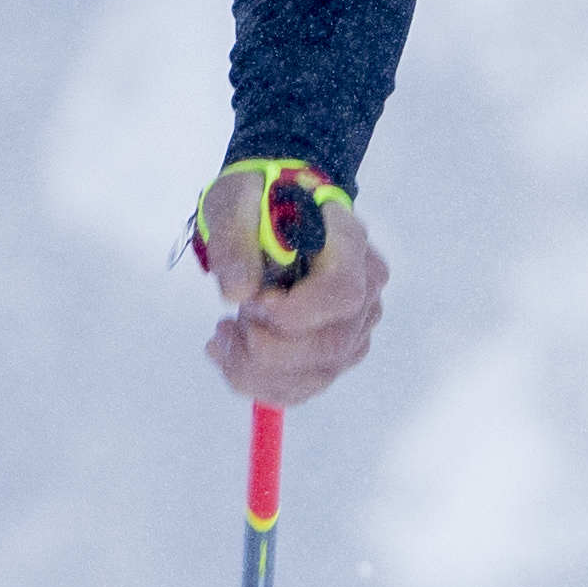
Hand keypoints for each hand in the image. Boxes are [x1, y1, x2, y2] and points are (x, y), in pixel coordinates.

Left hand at [186, 162, 384, 409]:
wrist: (272, 209)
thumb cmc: (258, 199)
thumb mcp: (234, 202)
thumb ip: (234, 239)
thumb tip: (236, 291)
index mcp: (350, 243)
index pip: (341, 293)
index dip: (294, 311)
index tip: (250, 302)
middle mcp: (365, 290)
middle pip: (331, 345)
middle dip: (266, 350)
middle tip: (227, 323)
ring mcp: (355, 326)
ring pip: (318, 375)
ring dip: (256, 372)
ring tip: (222, 338)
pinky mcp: (336, 352)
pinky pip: (304, 387)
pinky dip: (259, 383)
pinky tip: (229, 355)